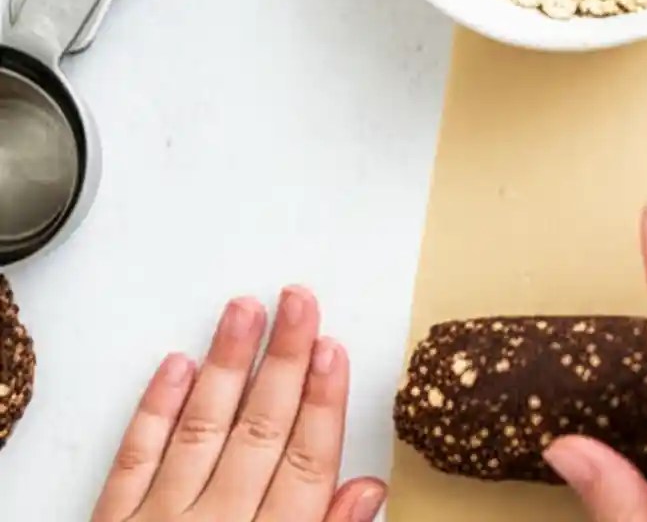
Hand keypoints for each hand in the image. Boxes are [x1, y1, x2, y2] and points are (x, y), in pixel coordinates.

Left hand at [91, 287, 385, 521]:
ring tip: (244, 310)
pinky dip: (156, 410)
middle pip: (260, 431)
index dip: (323, 401)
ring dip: (227, 365)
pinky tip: (177, 366)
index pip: (306, 462)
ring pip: (201, 430)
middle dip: (284, 361)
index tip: (333, 348)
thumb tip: (368, 489)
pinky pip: (134, 459)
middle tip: (298, 302)